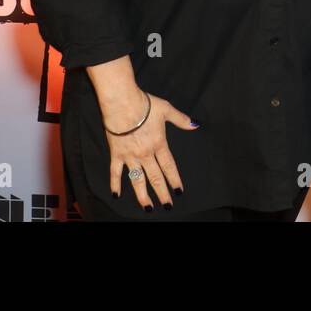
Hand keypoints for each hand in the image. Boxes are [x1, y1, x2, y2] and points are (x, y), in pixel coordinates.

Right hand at [104, 91, 197, 210]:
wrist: (123, 103)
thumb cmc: (145, 104)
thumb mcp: (167, 110)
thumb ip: (181, 120)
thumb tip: (195, 124)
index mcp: (159, 144)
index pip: (169, 167)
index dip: (175, 180)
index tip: (179, 191)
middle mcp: (146, 154)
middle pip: (155, 177)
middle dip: (162, 193)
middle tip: (168, 205)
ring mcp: (130, 156)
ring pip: (137, 180)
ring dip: (143, 195)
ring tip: (148, 207)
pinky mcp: (116, 154)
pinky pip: (115, 172)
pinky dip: (115, 183)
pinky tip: (116, 195)